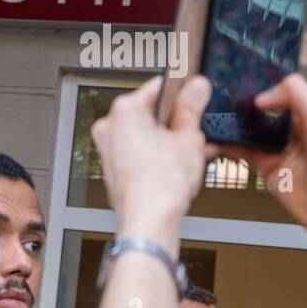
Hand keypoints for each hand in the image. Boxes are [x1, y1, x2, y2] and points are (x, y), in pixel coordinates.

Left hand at [90, 75, 216, 250]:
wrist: (148, 221)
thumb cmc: (161, 185)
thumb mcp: (188, 137)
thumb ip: (192, 107)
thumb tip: (196, 87)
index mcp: (124, 110)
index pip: (160, 86)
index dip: (184, 91)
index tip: (197, 95)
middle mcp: (109, 126)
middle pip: (152, 111)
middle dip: (177, 120)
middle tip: (198, 128)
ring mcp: (108, 147)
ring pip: (147, 133)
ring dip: (172, 138)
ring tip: (195, 149)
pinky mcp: (113, 166)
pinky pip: (140, 150)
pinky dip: (159, 152)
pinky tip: (182, 162)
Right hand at [227, 74, 306, 250]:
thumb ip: (302, 99)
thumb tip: (271, 90)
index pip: (285, 93)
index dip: (267, 90)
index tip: (252, 95)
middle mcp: (294, 130)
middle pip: (263, 110)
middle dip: (244, 105)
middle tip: (225, 100)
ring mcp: (279, 148)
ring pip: (249, 129)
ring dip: (233, 124)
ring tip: (216, 117)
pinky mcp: (266, 166)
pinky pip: (242, 151)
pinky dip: (227, 145)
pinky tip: (216, 139)